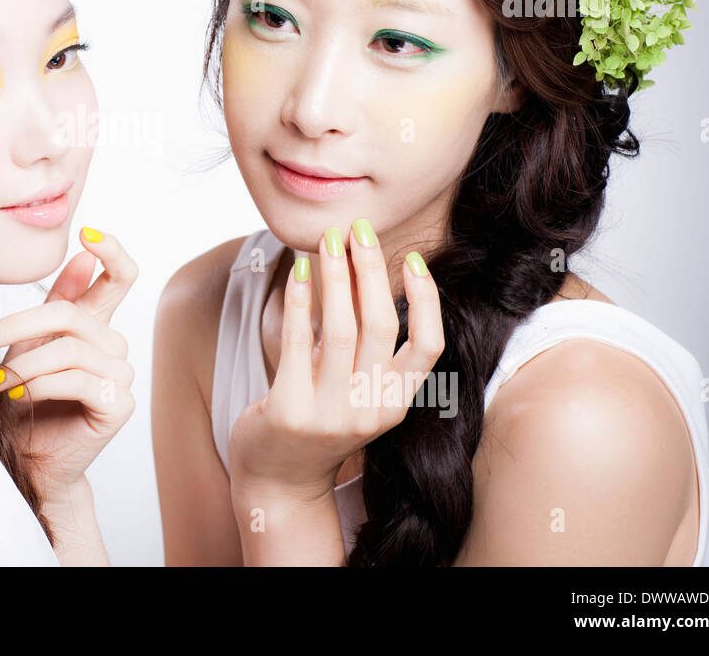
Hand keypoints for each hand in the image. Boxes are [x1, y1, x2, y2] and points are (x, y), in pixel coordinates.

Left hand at [0, 226, 137, 495]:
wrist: (26, 458)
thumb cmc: (21, 400)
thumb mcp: (26, 345)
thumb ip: (54, 303)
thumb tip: (80, 256)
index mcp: (94, 324)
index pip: (121, 276)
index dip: (112, 251)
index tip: (86, 232)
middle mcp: (113, 346)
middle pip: (73, 314)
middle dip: (19, 324)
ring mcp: (120, 376)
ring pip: (72, 348)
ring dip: (26, 364)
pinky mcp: (117, 405)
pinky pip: (79, 380)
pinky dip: (40, 386)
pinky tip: (17, 397)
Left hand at [228, 218, 444, 507]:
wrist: (279, 479)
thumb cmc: (317, 420)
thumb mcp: (355, 389)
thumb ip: (365, 346)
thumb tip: (366, 271)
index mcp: (395, 402)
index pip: (429, 346)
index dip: (426, 300)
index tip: (412, 259)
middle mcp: (370, 409)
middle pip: (380, 325)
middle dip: (371, 270)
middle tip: (358, 230)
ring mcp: (331, 413)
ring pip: (340, 329)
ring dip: (335, 277)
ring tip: (326, 241)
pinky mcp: (290, 411)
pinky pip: (297, 343)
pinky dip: (298, 302)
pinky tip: (295, 271)